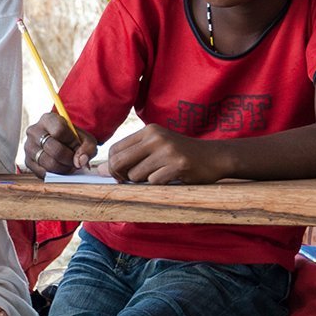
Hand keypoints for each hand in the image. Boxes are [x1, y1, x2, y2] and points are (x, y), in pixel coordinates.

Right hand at [24, 109, 96, 175]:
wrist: (61, 144)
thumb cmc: (72, 140)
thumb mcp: (85, 139)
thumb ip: (88, 148)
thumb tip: (80, 161)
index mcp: (48, 119)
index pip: (59, 131)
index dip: (72, 142)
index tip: (77, 146)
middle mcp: (34, 131)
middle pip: (54, 149)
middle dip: (69, 159)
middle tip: (75, 161)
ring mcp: (28, 147)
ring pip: (49, 163)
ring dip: (64, 168)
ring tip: (69, 165)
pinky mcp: (27, 161)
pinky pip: (43, 173)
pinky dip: (55, 174)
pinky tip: (60, 168)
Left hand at [105, 124, 220, 184]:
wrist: (214, 157)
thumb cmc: (181, 155)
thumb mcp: (157, 147)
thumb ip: (130, 156)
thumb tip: (100, 171)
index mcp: (149, 131)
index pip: (114, 149)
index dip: (112, 166)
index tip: (120, 175)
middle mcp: (156, 138)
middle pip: (119, 162)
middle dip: (120, 176)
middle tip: (130, 182)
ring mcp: (168, 151)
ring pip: (135, 175)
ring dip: (142, 182)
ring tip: (158, 176)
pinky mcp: (178, 166)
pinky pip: (154, 182)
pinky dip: (158, 185)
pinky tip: (170, 178)